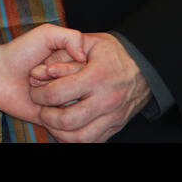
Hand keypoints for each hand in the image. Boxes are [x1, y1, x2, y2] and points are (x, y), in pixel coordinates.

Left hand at [0, 24, 88, 124]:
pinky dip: (52, 115)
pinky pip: (69, 124)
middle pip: (83, 91)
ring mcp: (71, 104)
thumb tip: (84, 57)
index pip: (88, 72)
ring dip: (52, 99)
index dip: (64, 69)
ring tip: (37, 91)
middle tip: (35, 76)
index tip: (46, 65)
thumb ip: (70, 36)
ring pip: (77, 108)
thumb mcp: (46, 34)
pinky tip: (41, 107)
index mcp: (78, 64)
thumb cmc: (22, 51)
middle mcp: (78, 85)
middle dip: (53, 83)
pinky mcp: (62, 122)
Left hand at [28, 31, 151, 141]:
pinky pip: (94, 141)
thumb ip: (66, 48)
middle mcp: (106, 100)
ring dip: (60, 132)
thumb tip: (48, 68)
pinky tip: (67, 128)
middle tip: (41, 109)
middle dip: (47, 116)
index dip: (40, 94)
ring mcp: (113, 116)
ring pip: (80, 137)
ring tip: (52, 121)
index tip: (35, 91)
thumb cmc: (113, 52)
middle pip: (67, 120)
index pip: (58, 93)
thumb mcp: (90, 41)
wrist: (146, 66)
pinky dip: (76, 139)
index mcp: (96, 77)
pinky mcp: (117, 126)